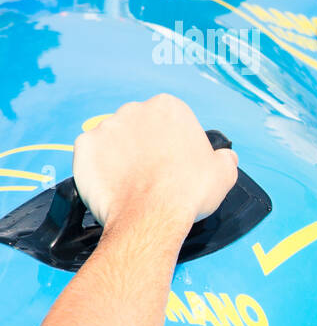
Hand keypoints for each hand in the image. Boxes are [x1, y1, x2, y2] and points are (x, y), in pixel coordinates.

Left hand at [73, 95, 237, 226]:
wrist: (152, 218)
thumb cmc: (189, 192)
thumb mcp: (224, 173)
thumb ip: (225, 158)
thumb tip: (225, 157)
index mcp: (169, 108)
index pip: (170, 119)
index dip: (174, 142)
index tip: (176, 162)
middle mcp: (134, 110)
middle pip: (139, 125)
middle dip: (144, 144)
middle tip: (154, 173)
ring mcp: (105, 127)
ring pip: (113, 139)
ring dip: (120, 155)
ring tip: (132, 182)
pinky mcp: (83, 148)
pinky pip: (90, 154)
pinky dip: (98, 167)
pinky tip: (112, 184)